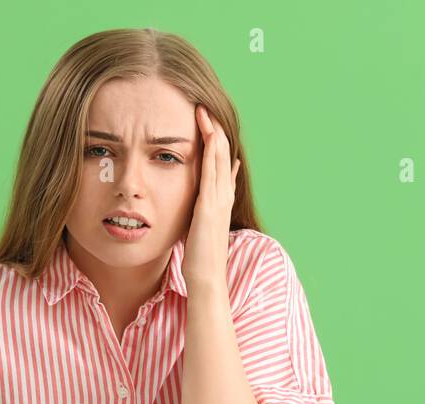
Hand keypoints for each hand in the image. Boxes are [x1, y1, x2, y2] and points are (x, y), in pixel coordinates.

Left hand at [181, 103, 241, 297]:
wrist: (207, 276)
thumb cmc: (200, 256)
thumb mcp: (200, 225)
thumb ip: (202, 209)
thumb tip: (200, 200)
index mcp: (221, 198)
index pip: (221, 162)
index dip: (215, 140)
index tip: (206, 121)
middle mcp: (224, 194)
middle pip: (222, 153)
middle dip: (214, 128)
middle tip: (204, 106)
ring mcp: (219, 198)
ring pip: (219, 156)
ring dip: (213, 131)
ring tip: (204, 109)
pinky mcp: (210, 204)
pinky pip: (212, 169)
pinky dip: (211, 148)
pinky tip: (208, 132)